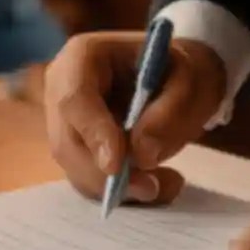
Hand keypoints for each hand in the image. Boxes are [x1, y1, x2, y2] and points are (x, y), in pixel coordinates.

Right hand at [43, 30, 226, 204]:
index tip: (116, 166)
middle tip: (150, 188)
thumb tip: (141, 156)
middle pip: (67, 143)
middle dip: (105, 175)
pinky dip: (122, 192)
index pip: (74, 99)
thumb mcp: (189, 80)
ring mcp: (64, 124)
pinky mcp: (77, 150)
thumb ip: (169, 112)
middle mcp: (61, 91)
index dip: (92, 134)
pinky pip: (89, 181)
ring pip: (75, 169)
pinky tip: (157, 185)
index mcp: (82, 56)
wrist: (176, 77)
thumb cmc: (179, 70)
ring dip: (117, 189)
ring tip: (165, 185)